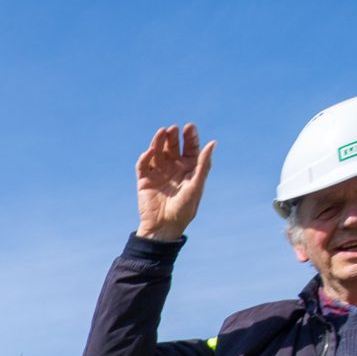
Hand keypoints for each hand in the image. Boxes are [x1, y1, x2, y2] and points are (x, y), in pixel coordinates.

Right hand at [135, 124, 215, 241]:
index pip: (190, 147)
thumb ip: (203, 164)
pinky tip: (150, 152)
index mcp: (189, 168)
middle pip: (173, 146)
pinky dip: (145, 157)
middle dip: (173, 136)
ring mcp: (158, 172)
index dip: (190, 136)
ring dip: (158, 141)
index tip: (189, 127)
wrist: (163, 228)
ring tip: (161, 132)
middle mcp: (174, 167)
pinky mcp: (144, 179)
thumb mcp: (196, 185)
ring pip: (158, 151)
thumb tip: (212, 142)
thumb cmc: (184, 210)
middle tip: (173, 129)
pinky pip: (143, 164)